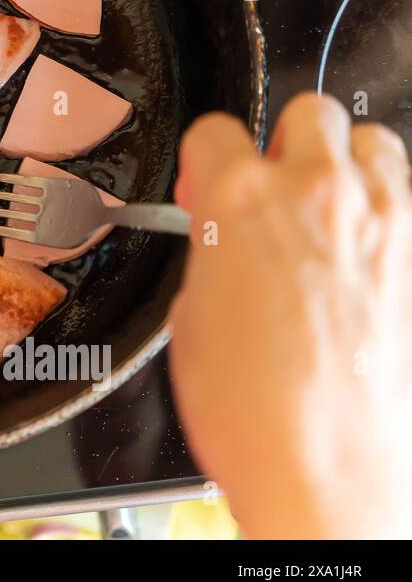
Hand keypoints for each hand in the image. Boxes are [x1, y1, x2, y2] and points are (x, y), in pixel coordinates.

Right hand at [170, 92, 411, 537]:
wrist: (327, 469)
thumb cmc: (256, 409)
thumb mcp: (192, 316)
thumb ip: (212, 254)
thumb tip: (224, 242)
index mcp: (240, 200)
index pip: (215, 130)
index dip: (204, 159)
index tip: (205, 182)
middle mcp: (318, 195)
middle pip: (308, 113)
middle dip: (283, 146)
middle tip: (268, 191)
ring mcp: (383, 221)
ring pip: (373, 141)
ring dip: (346, 164)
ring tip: (325, 211)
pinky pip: (407, 198)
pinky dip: (384, 210)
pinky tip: (362, 254)